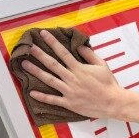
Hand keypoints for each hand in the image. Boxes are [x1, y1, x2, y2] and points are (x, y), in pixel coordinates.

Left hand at [21, 30, 138, 123]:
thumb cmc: (108, 84)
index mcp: (79, 68)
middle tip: (29, 48)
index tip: (43, 35)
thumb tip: (80, 47)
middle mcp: (72, 78)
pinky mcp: (69, 103)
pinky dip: (42, 97)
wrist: (113, 102)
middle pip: (52, 64)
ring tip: (25, 65)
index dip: (52, 42)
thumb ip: (90, 55)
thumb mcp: (102, 65)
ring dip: (36, 72)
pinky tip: (32, 92)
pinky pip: (53, 100)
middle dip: (40, 55)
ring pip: (49, 80)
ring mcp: (69, 91)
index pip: (63, 52)